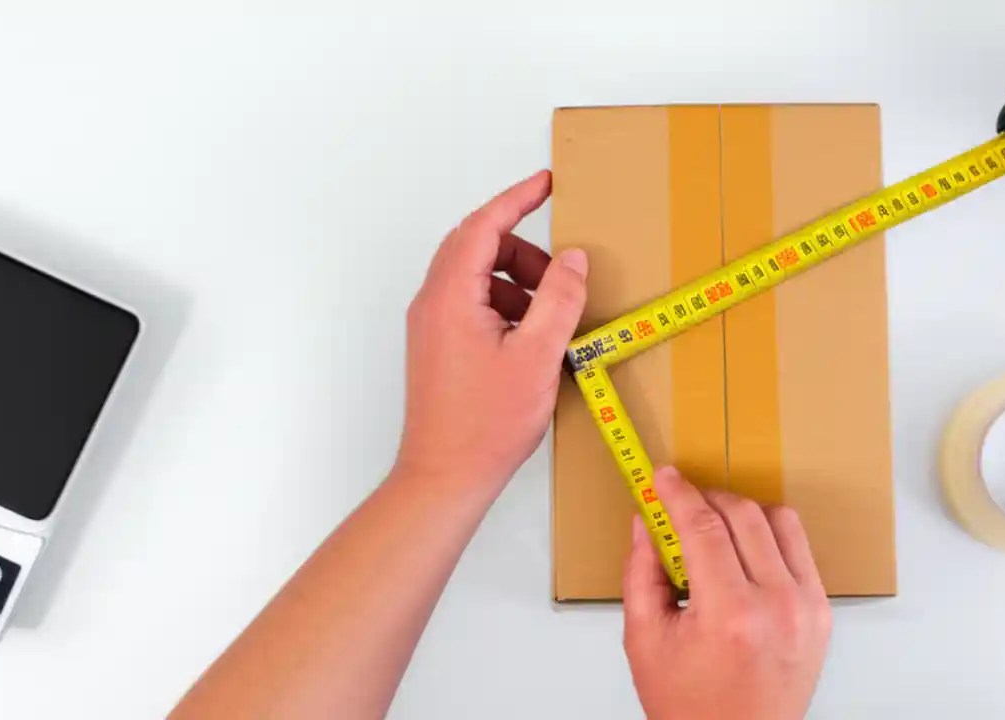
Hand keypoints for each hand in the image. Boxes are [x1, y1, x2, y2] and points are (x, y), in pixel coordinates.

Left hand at [394, 170, 587, 489]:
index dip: (517, 198)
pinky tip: (531, 341)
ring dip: (516, 284)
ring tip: (551, 318)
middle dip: (523, 253)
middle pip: (477, 248)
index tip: (545, 183)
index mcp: (451, 296)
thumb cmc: (484, 426)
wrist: (444, 476)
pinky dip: (504, 308)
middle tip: (561, 272)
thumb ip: (559, 299)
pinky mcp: (437, 347)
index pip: (483, 225)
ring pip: (476, 279)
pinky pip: (471, 306)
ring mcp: (431, 326)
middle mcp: (432, 304)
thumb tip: (573, 260)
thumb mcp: (538, 356)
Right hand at [623, 467, 832, 719]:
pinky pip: (798, 550)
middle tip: (679, 501)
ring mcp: (808, 609)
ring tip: (712, 529)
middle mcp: (778, 606)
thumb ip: (641, 572)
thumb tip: (646, 521)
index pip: (704, 527)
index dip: (679, 494)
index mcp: (729, 615)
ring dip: (741, 513)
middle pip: (743, 515)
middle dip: (706, 498)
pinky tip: (742, 553)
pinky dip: (768, 539)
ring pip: (779, 522)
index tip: (663, 477)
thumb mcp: (644, 639)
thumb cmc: (690, 707)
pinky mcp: (822, 614)